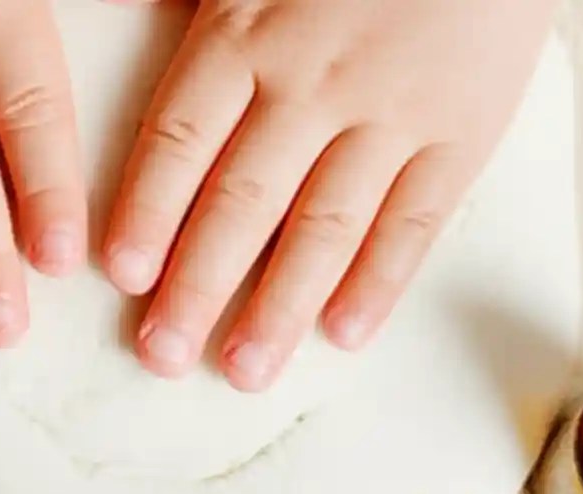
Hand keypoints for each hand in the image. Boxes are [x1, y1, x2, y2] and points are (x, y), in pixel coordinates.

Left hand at [104, 0, 557, 389]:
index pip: (179, 140)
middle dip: (197, 286)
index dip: (148, 213)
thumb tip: (119, 23)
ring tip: (243, 369)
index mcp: (245, 32)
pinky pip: (415, 219)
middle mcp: (312, 81)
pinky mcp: (463, 130)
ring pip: (324, 226)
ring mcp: (392, 111)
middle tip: (162, 352)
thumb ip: (194, 13)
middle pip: (241, 202)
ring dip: (278, 307)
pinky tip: (343, 336)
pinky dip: (379, 282)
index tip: (123, 276)